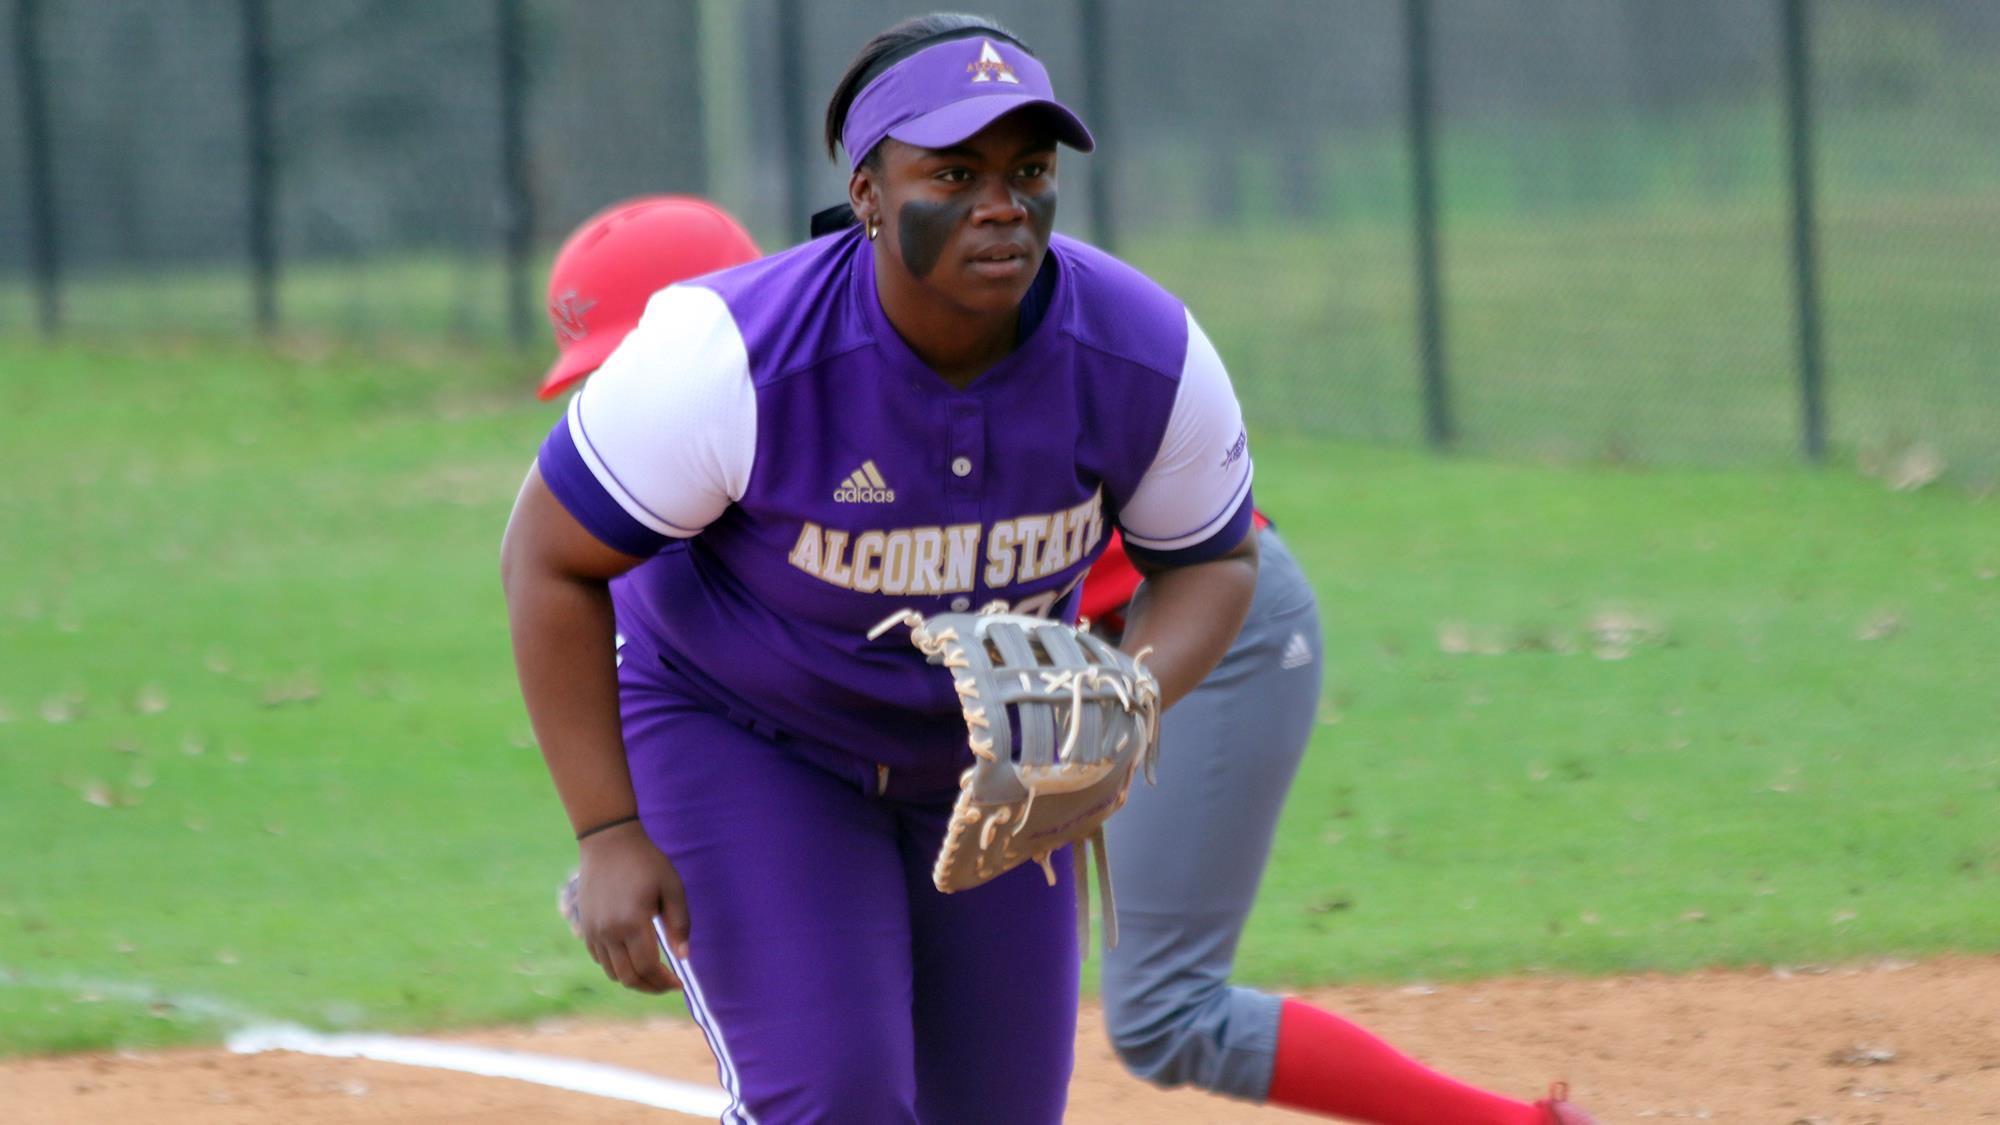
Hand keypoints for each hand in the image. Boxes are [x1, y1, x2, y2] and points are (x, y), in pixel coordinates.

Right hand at [574, 821, 689, 993]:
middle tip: (666, 986)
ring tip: (652, 975)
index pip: (648, 967)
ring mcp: (594, 931)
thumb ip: (680, 923)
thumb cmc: (646, 862)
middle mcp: (609, 931)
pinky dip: (617, 967)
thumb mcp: (672, 887)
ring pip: (613, 972)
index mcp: (633, 921)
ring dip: (634, 980)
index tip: (678, 985)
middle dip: (650, 987)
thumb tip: (683, 957)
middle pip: (629, 977)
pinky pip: (600, 960)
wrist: (608, 842)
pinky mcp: (585, 927)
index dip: (664, 982)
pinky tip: (633, 959)